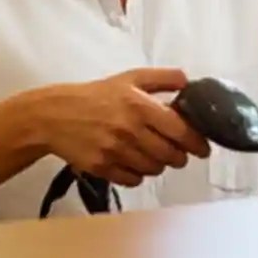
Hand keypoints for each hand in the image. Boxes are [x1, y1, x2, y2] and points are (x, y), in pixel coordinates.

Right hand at [29, 68, 211, 187]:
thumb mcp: (130, 78)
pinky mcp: (102, 167)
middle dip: (179, 157)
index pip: (180, 131)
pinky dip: (138, 174)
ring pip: (154, 169)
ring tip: (154, 155)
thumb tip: (189, 81)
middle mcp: (130, 129)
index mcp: (140, 105)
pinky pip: (133, 179)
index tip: (203, 148)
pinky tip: (134, 163)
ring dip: (159, 165)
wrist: (54, 115)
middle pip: (170, 155)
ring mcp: (115, 150)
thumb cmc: (95, 96)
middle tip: (177, 153)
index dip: (197, 143)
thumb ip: (162, 78)